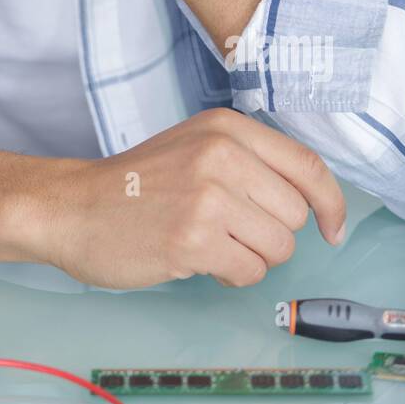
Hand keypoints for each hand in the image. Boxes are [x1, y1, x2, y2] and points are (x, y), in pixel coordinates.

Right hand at [24, 108, 346, 288]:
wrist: (71, 206)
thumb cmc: (134, 183)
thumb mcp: (194, 145)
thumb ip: (248, 160)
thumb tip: (311, 200)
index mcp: (226, 128)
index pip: (307, 166)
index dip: (331, 203)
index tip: (333, 227)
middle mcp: (221, 155)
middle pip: (296, 214)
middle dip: (269, 233)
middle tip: (227, 229)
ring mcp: (208, 197)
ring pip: (278, 248)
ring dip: (250, 256)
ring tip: (208, 242)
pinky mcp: (193, 239)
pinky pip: (248, 272)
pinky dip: (229, 275)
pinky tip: (195, 258)